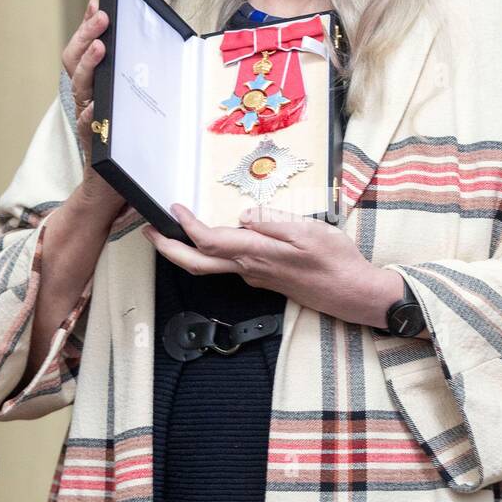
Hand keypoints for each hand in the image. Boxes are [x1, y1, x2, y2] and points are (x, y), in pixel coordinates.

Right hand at [63, 0, 125, 219]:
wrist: (114, 193)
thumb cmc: (130, 147)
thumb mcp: (135, 108)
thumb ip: (138, 83)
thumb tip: (159, 49)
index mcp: (95, 89)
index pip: (84, 51)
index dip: (87, 26)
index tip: (98, 1)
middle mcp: (86, 102)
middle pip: (76, 62)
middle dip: (87, 35)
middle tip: (101, 15)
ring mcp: (87, 123)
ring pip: (80, 88)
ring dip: (88, 66)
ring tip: (100, 46)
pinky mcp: (93, 146)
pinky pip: (87, 127)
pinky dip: (90, 115)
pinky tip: (95, 104)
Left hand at [141, 202, 403, 327]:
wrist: (353, 293)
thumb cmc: (335, 260)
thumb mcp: (307, 230)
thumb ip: (272, 220)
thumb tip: (243, 214)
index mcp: (256, 252)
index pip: (208, 240)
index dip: (184, 226)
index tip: (172, 208)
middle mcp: (249, 268)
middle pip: (197, 264)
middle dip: (168, 249)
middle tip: (148, 231)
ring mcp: (256, 276)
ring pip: (211, 267)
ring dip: (187, 251)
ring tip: (173, 232)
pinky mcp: (265, 278)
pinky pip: (231, 265)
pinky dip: (214, 252)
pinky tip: (218, 238)